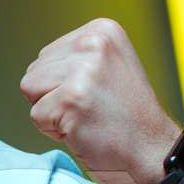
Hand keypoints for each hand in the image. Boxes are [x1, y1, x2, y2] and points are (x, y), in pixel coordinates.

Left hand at [19, 17, 180, 183]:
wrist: (153, 152)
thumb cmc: (127, 118)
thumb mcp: (107, 68)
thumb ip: (74, 59)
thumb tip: (40, 65)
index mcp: (100, 30)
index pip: (46, 56)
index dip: (62, 84)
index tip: (96, 94)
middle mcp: (92, 43)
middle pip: (34, 72)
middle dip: (54, 96)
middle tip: (92, 109)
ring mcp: (83, 70)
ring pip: (30, 90)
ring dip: (52, 112)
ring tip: (86, 117)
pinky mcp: (72, 99)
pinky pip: (36, 117)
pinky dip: (54, 131)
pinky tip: (85, 129)